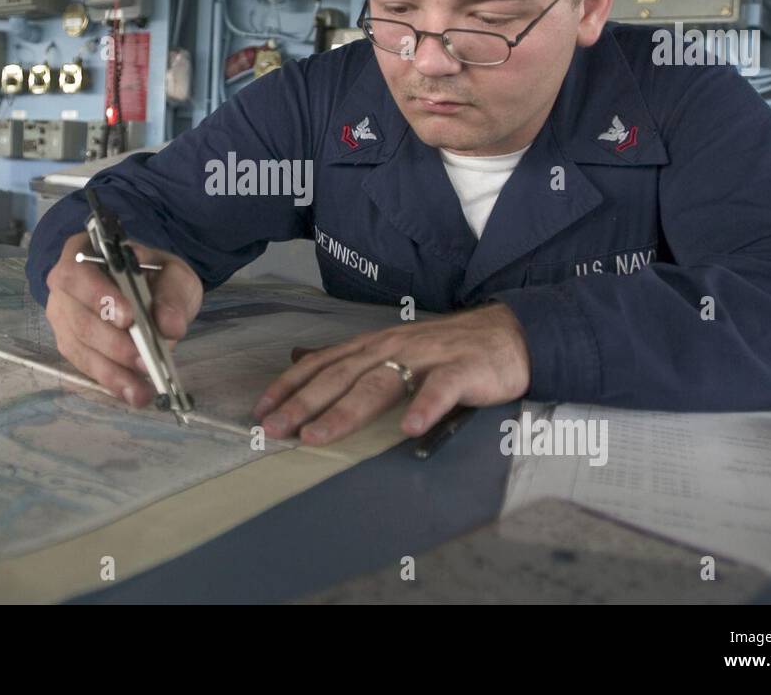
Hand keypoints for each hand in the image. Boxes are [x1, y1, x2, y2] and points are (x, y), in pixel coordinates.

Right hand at [45, 231, 202, 406]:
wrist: (148, 288)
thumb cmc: (154, 274)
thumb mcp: (173, 274)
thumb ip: (173, 294)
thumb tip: (170, 326)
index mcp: (82, 253)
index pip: (79, 273)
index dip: (99, 297)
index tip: (129, 318)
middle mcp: (63, 286)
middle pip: (77, 318)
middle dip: (112, 344)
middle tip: (144, 361)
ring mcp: (63, 317)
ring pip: (79, 347)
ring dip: (111, 371)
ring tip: (141, 389)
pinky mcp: (71, 345)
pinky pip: (85, 365)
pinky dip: (110, 381)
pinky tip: (132, 393)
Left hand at [250, 302, 530, 445]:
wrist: (509, 334)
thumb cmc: (446, 349)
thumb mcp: (393, 349)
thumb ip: (352, 360)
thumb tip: (302, 360)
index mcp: (374, 346)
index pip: (322, 363)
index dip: (289, 385)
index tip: (260, 410)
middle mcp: (393, 348)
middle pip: (341, 377)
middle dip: (303, 403)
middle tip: (274, 429)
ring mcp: (426, 358)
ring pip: (379, 384)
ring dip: (345, 411)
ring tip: (318, 436)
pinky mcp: (463, 370)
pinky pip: (442, 389)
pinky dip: (425, 407)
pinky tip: (409, 429)